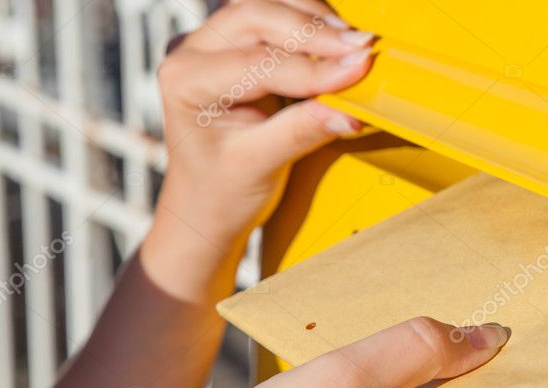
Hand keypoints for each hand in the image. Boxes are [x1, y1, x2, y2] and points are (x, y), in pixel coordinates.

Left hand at [155, 0, 371, 245]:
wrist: (206, 208)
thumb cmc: (218, 192)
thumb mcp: (259, 166)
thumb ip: (301, 132)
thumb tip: (348, 111)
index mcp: (185, 81)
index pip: (257, 63)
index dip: (312, 68)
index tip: (356, 70)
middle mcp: (193, 54)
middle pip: (257, 16)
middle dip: (313, 30)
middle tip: (361, 46)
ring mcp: (214, 46)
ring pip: (268, 10)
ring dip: (313, 20)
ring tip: (354, 41)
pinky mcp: (239, 50)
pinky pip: (275, 22)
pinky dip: (309, 27)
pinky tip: (337, 41)